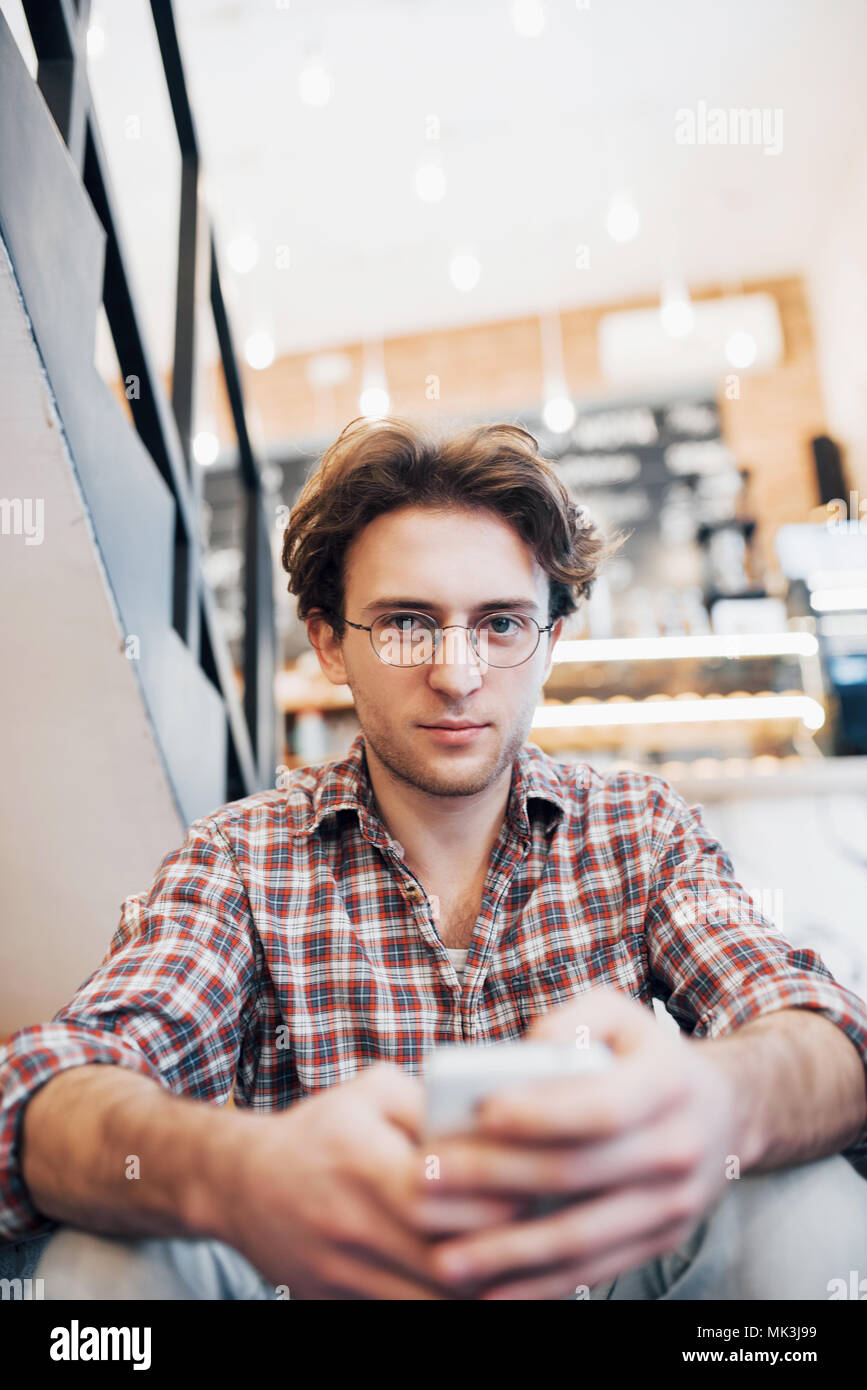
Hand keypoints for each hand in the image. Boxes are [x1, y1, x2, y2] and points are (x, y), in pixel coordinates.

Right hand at [220, 1062, 514, 1298]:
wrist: (244, 1184)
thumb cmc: (323, 1129)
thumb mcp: (374, 1092)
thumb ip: (432, 1103)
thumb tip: (499, 1124)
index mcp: (360, 1160)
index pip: (441, 1193)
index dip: (496, 1197)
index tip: (539, 1188)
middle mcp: (348, 1223)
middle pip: (444, 1258)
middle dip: (502, 1248)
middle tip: (547, 1230)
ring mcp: (339, 1273)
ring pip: (431, 1301)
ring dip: (483, 1287)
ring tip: (524, 1263)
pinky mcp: (335, 1304)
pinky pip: (404, 1315)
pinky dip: (447, 1305)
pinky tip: (481, 1286)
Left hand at [418, 988, 743, 1298]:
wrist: (722, 1112)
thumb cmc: (644, 1055)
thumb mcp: (618, 1014)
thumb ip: (572, 1020)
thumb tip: (529, 1050)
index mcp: (667, 1084)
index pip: (601, 1106)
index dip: (542, 1111)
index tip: (480, 1111)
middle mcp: (677, 1149)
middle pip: (577, 1173)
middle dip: (495, 1179)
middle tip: (426, 1178)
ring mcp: (674, 1205)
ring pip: (582, 1237)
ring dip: (509, 1253)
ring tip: (445, 1257)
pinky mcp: (661, 1242)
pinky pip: (595, 1269)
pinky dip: (541, 1285)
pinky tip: (490, 1292)